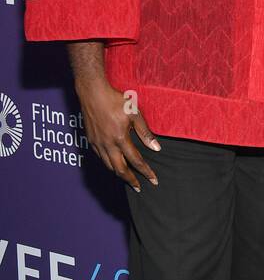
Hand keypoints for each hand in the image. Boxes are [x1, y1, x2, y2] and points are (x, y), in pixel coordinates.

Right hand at [75, 74, 160, 191]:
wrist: (92, 92)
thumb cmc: (115, 100)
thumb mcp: (134, 113)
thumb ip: (145, 133)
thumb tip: (156, 148)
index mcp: (120, 138)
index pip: (136, 161)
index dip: (146, 172)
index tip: (154, 180)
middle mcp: (107, 144)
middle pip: (120, 170)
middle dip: (131, 180)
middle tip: (139, 188)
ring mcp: (97, 143)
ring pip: (108, 166)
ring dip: (119, 174)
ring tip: (128, 179)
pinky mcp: (90, 140)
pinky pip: (100, 158)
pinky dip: (109, 165)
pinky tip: (114, 164)